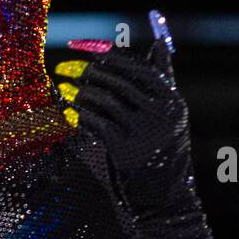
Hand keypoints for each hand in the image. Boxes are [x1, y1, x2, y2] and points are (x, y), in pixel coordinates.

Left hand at [55, 11, 193, 217]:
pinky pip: (97, 124)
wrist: (165, 198)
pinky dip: (80, 114)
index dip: (110, 55)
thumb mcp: (170, 114)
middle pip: (120, 83)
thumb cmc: (163, 149)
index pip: (139, 68)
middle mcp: (162, 115)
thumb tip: (158, 41)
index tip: (85, 47)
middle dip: (89, 71)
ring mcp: (144, 133)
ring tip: (64, 88)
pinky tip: (68, 110)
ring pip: (106, 102)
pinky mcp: (126, 150)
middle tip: (65, 66)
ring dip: (81, 92)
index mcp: (174, 102)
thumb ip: (163, 79)